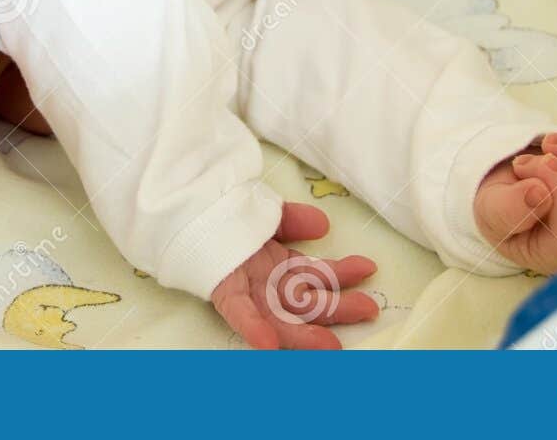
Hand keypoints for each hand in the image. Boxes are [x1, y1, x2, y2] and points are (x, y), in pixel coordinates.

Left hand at [210, 202, 378, 348]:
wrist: (186, 211)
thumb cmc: (227, 217)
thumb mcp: (265, 213)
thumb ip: (293, 219)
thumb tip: (324, 224)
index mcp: (280, 265)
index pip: (316, 273)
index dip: (342, 271)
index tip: (368, 267)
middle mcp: (268, 282)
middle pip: (307, 300)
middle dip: (338, 307)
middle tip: (369, 308)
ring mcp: (248, 289)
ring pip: (281, 315)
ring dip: (304, 332)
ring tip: (330, 346)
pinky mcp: (222, 290)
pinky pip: (239, 312)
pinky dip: (253, 327)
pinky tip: (267, 344)